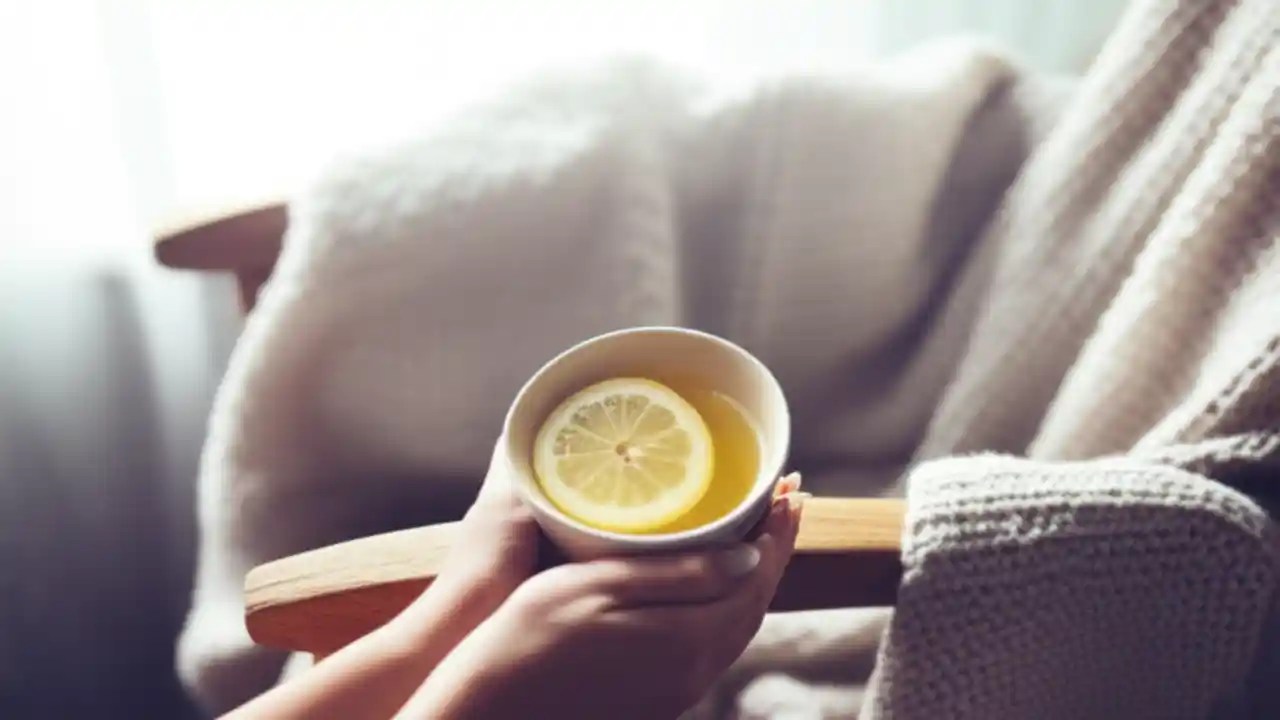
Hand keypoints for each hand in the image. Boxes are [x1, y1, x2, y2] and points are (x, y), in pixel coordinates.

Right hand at [399, 474, 806, 719]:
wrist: (490, 708)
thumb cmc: (528, 637)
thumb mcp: (600, 586)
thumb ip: (679, 573)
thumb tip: (751, 555)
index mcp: (689, 639)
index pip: (758, 576)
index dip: (779, 531)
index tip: (791, 489)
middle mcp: (694, 672)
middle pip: (755, 602)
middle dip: (774, 550)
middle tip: (782, 503)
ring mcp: (676, 690)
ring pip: (736, 627)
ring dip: (752, 579)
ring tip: (756, 536)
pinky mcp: (656, 698)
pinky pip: (711, 645)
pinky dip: (726, 606)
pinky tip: (712, 585)